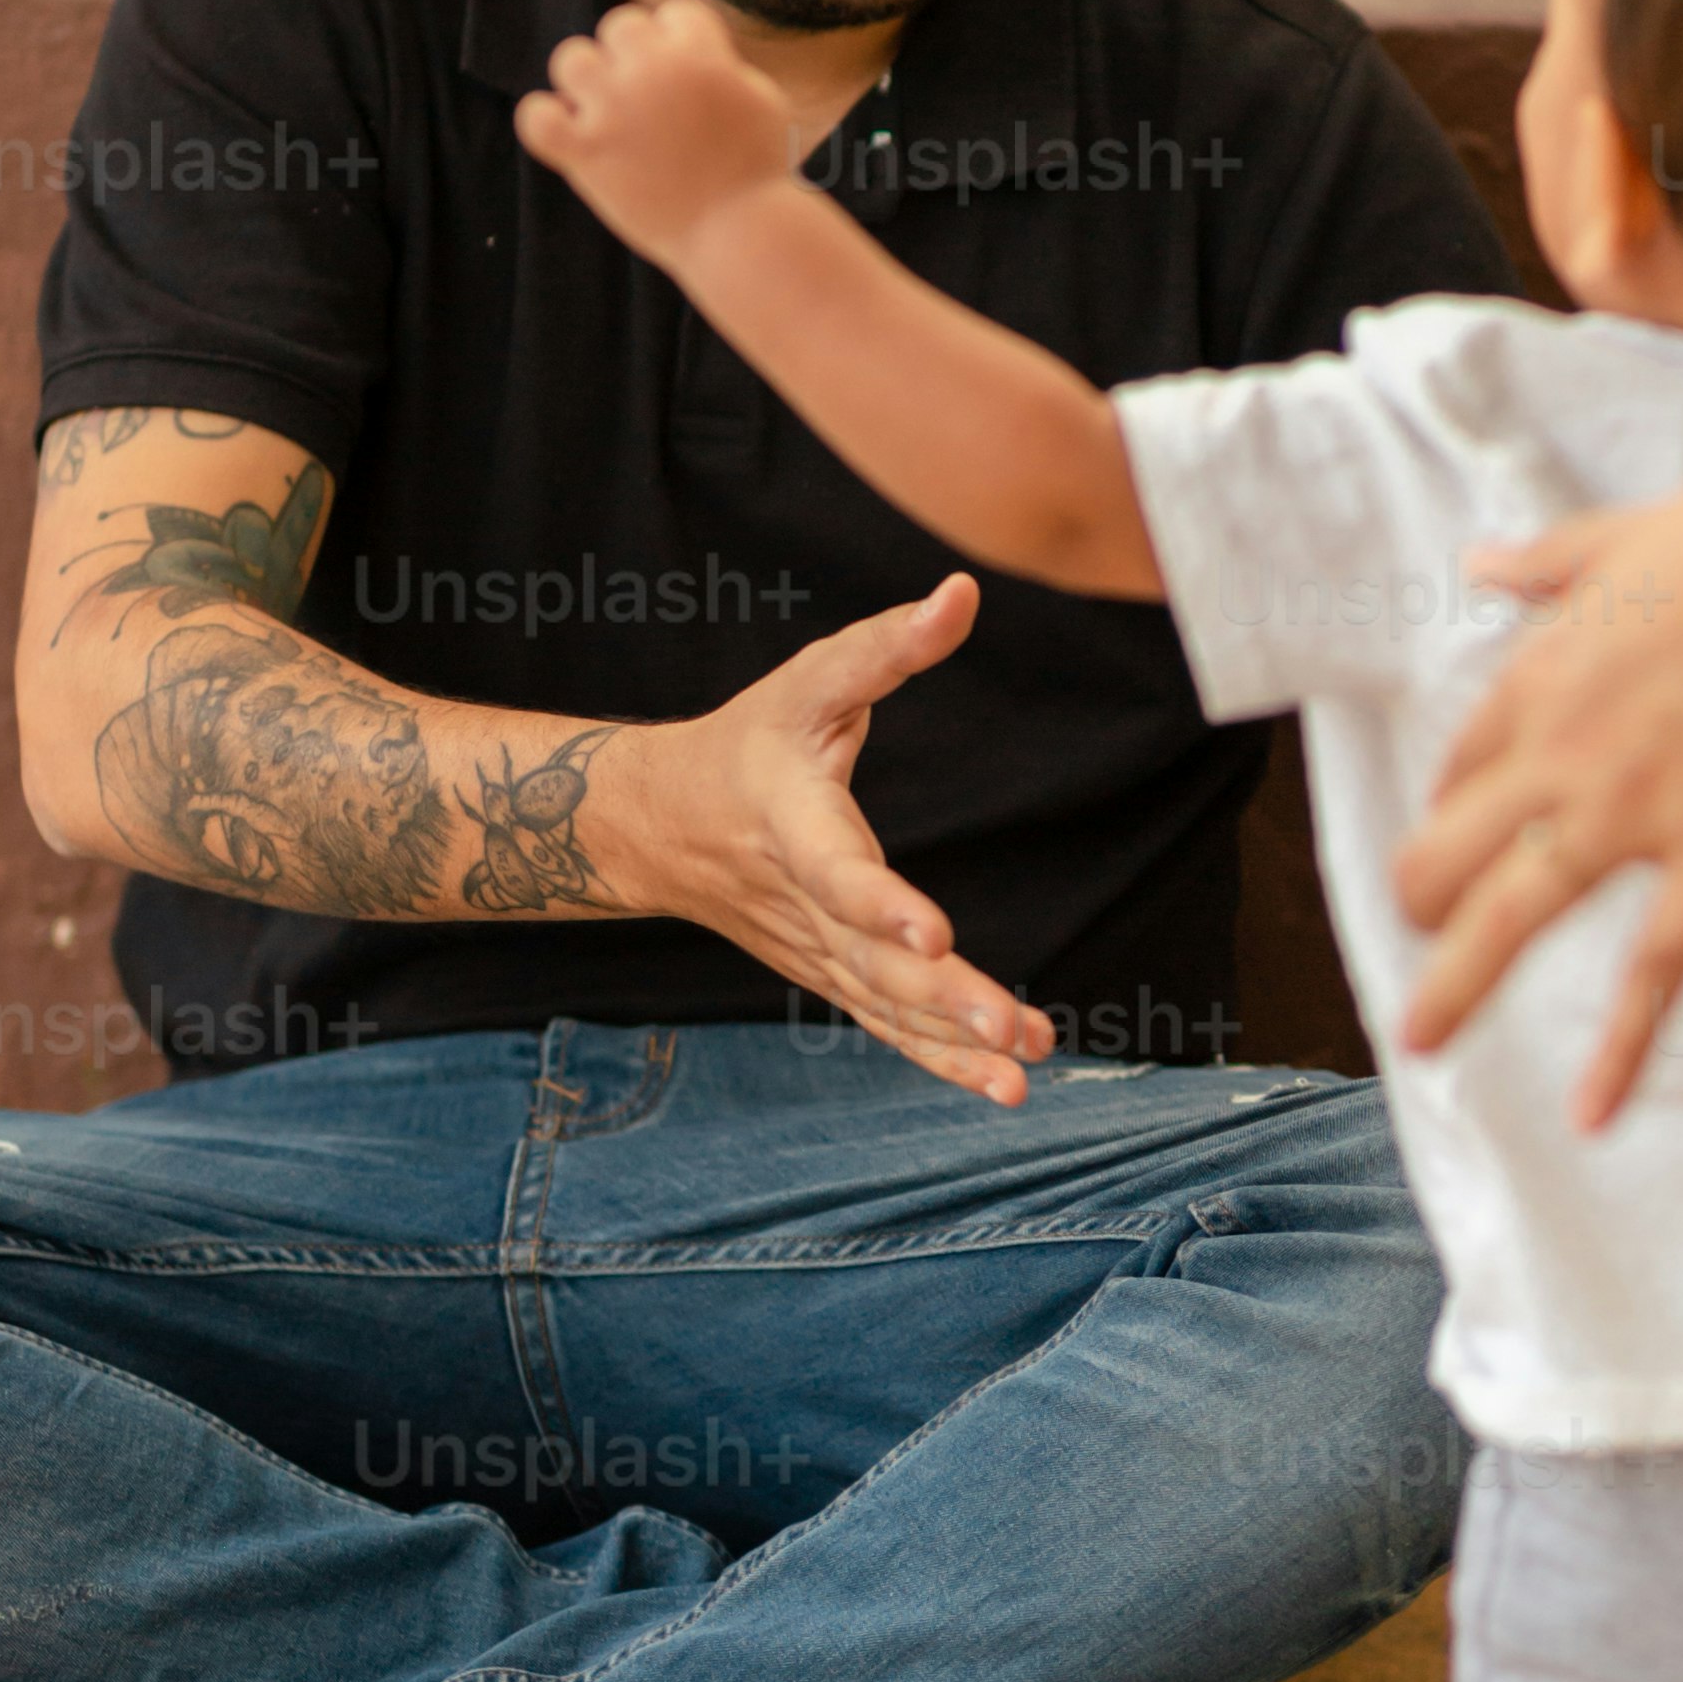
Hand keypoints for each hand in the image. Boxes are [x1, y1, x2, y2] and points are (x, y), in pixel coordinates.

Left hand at [516, 0, 800, 265]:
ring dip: (587, 81)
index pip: (674, 15)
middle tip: (650, 102)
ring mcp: (614, 111)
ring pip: (571, 59)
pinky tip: (568, 136)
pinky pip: (535, 117)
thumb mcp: (763, 99)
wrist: (738, 234)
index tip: (690, 85)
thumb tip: (691, 51)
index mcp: (699, 54)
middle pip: (621, 26)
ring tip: (606, 113)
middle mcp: (651, 72)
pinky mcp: (587, 153)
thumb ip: (723, 63)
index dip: (682, 46)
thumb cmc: (757, 170)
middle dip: (634, 57)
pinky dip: (544, 121)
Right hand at [644, 573, 1055, 1104]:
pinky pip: (886, 1027)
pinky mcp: (831, 974)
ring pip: (885, 1007)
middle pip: (875, 963)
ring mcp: (815, 951)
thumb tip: (962, 593)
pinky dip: (941, 1062)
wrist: (659, 824)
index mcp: (794, 826)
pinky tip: (1003, 1087)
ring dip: (954, 1045)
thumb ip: (887, 646)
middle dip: (945, 1001)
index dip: (883, 905)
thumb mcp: (808, 681)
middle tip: (1011, 1032)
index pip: (839, 872)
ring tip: (1023, 1070)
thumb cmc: (750, 741)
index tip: (936, 933)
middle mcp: (803, 904)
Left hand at [1392, 445, 1682, 1127]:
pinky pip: (1654, 973)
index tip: (1464, 824)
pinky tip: (1593, 1111)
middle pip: (1452, 847)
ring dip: (1456, 983)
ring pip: (1513, 914)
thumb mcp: (1623, 539)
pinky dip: (1621, 1050)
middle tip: (1422, 930)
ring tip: (1422, 1035)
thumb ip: (1546, 565)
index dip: (1456, 803)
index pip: (1466, 762)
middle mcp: (1566, 750)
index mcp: (1544, 671)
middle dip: (1425, 896)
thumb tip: (1483, 562)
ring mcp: (1637, 810)